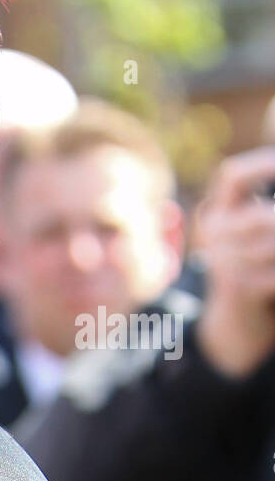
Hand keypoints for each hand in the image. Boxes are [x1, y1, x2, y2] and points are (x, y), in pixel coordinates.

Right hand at [194, 146, 274, 376]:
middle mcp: (213, 233)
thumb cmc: (258, 259)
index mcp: (218, 209)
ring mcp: (221, 262)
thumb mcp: (256, 228)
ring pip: (273, 246)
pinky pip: (274, 274)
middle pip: (263, 217)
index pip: (232, 176)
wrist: (237, 314)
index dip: (262, 165)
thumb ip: (267, 203)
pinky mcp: (236, 287)